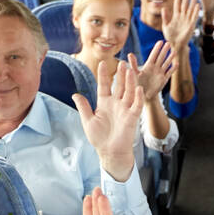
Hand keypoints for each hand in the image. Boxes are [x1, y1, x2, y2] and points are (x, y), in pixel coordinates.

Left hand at [73, 58, 142, 175]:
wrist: (109, 152)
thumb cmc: (99, 138)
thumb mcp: (87, 121)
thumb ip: (83, 107)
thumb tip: (75, 94)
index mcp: (104, 103)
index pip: (104, 86)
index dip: (103, 75)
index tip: (102, 63)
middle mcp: (116, 104)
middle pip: (119, 86)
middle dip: (120, 75)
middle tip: (122, 63)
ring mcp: (125, 110)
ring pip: (129, 92)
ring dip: (130, 81)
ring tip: (130, 69)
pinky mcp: (132, 118)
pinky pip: (136, 105)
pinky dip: (137, 97)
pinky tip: (138, 88)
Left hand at [132, 41, 175, 97]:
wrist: (143, 96)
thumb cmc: (137, 84)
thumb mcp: (134, 73)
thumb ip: (133, 64)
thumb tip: (129, 54)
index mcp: (148, 65)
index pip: (154, 55)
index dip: (157, 48)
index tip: (161, 41)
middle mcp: (155, 68)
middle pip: (161, 57)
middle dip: (165, 50)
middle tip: (168, 43)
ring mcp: (160, 73)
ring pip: (166, 63)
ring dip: (170, 57)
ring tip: (174, 51)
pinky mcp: (163, 80)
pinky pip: (169, 73)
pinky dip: (173, 68)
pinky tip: (176, 63)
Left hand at [162, 0, 199, 49]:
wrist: (175, 45)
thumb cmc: (170, 36)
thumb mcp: (166, 26)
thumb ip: (165, 17)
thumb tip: (164, 8)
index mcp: (175, 16)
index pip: (177, 5)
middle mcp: (182, 17)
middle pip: (184, 5)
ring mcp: (187, 20)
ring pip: (190, 9)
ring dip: (192, 2)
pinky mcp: (191, 25)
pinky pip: (194, 17)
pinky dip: (195, 11)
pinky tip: (197, 5)